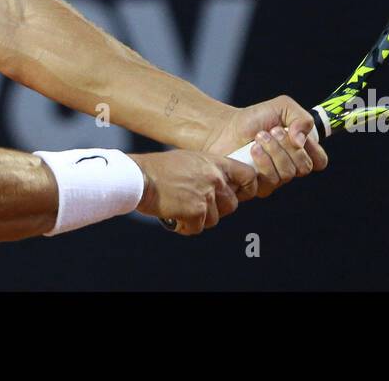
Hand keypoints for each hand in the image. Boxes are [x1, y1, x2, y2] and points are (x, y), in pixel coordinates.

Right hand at [132, 151, 257, 235]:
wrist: (139, 176)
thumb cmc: (159, 169)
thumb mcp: (190, 160)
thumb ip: (208, 172)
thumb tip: (221, 187)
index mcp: (215, 163)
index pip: (249, 176)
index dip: (247, 189)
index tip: (237, 195)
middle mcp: (214, 178)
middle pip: (232, 205)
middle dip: (216, 210)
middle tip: (197, 206)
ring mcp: (206, 195)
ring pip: (214, 219)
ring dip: (198, 219)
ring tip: (180, 208)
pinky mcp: (196, 211)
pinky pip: (198, 228)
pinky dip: (185, 226)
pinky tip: (174, 216)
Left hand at [201, 95, 327, 198]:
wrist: (225, 129)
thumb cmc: (254, 118)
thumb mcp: (282, 107)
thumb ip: (301, 118)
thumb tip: (301, 140)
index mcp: (300, 150)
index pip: (320, 161)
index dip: (311, 150)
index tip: (295, 133)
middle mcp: (290, 167)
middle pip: (304, 167)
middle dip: (288, 146)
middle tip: (272, 131)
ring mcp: (275, 179)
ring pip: (287, 174)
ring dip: (273, 152)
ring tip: (258, 138)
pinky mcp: (259, 187)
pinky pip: (269, 182)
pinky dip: (262, 162)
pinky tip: (251, 150)